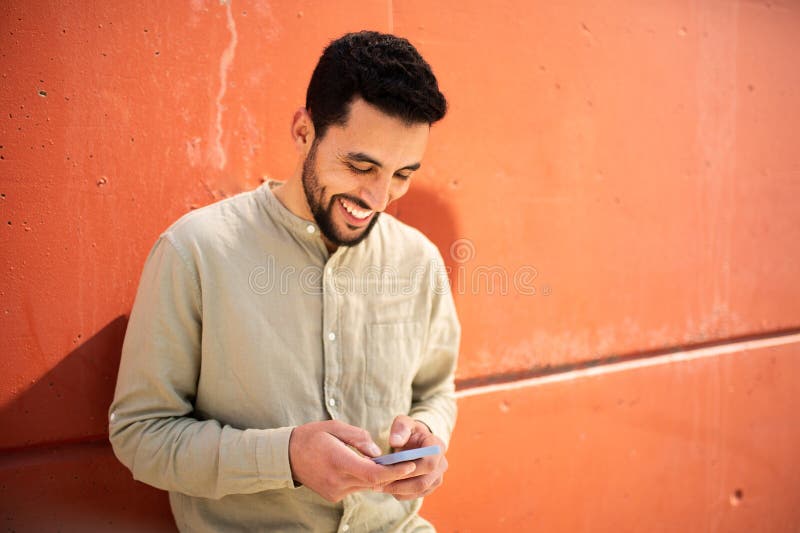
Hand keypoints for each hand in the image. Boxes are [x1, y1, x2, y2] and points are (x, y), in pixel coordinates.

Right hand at [288, 420, 415, 501]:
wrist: (286, 456)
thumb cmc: (311, 436)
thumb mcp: (334, 427)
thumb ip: (358, 437)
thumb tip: (378, 451)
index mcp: (338, 461)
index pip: (373, 473)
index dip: (394, 471)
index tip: (410, 465)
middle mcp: (338, 481)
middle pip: (373, 482)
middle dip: (392, 474)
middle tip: (409, 463)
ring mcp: (335, 491)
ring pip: (366, 486)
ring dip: (378, 476)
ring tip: (393, 464)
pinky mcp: (333, 496)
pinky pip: (356, 488)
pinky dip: (365, 479)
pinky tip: (368, 468)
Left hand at [377, 415, 448, 500]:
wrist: (416, 441)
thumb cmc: (409, 431)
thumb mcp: (404, 423)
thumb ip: (400, 429)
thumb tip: (395, 442)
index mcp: (437, 447)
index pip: (428, 464)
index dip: (409, 470)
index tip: (388, 470)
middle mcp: (441, 464)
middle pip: (422, 482)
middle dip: (399, 484)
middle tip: (377, 484)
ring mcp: (437, 478)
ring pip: (418, 491)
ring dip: (398, 491)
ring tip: (379, 486)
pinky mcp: (429, 487)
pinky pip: (415, 495)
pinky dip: (400, 493)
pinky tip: (386, 487)